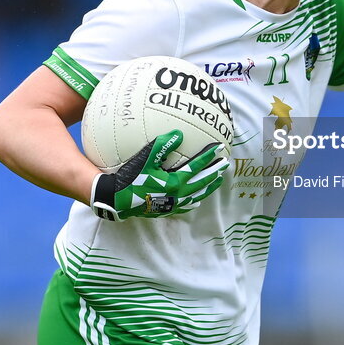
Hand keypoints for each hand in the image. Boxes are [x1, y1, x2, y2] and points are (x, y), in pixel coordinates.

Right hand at [89, 130, 228, 220]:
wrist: (117, 200)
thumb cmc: (130, 178)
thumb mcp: (144, 158)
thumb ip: (162, 145)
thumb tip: (179, 134)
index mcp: (176, 181)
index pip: (197, 166)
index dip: (209, 156)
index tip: (219, 147)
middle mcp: (178, 194)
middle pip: (202, 181)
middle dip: (215, 171)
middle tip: (226, 163)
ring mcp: (174, 204)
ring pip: (198, 194)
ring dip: (209, 186)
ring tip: (218, 179)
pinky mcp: (167, 210)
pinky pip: (186, 205)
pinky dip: (195, 200)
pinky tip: (197, 198)